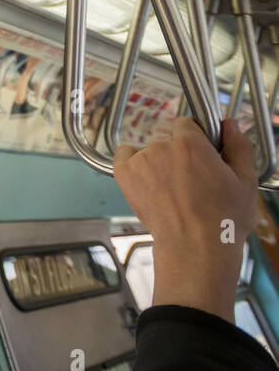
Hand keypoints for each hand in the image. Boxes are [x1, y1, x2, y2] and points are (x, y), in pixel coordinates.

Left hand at [114, 117, 256, 321]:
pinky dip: (133, 164)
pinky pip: (124, 156)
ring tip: (172, 191)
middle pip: (168, 140)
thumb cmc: (223, 218)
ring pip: (150, 152)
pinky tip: (147, 182)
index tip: (200, 157)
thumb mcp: (245, 181)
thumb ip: (239, 147)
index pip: (187, 124)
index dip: (195, 140)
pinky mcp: (124, 174)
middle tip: (190, 181)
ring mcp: (141, 160)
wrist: (194, 246)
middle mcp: (162, 146)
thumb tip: (229, 124)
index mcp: (191, 142)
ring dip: (158, 163)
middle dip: (178, 155)